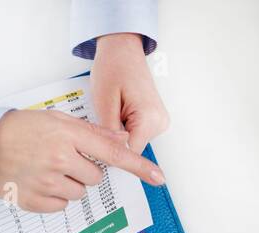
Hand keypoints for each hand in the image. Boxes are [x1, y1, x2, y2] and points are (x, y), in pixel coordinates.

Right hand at [0, 109, 164, 213]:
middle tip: (62, 159)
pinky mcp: (37, 201)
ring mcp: (48, 182)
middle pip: (96, 177)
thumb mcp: (57, 121)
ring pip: (80, 193)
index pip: (113, 154)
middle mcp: (60, 160)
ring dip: (69, 184)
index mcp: (68, 136)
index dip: (139, 167)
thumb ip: (92, 132)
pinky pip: (62, 206)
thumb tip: (122, 140)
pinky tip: (39, 182)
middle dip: (84, 170)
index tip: (159, 177)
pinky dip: (55, 197)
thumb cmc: (22, 130)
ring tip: (47, 170)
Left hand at [90, 32, 168, 153]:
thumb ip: (109, 134)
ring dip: (118, 133)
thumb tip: (109, 156)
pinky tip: (118, 112)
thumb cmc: (113, 67)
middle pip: (132, 150)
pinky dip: (123, 128)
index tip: (98, 151)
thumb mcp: (104, 103)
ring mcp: (159, 122)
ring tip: (112, 111)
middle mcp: (159, 123)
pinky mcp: (154, 120)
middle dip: (114, 141)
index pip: (129, 154)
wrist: (122, 50)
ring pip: (133, 143)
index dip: (110, 153)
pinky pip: (136, 134)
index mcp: (149, 119)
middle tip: (104, 118)